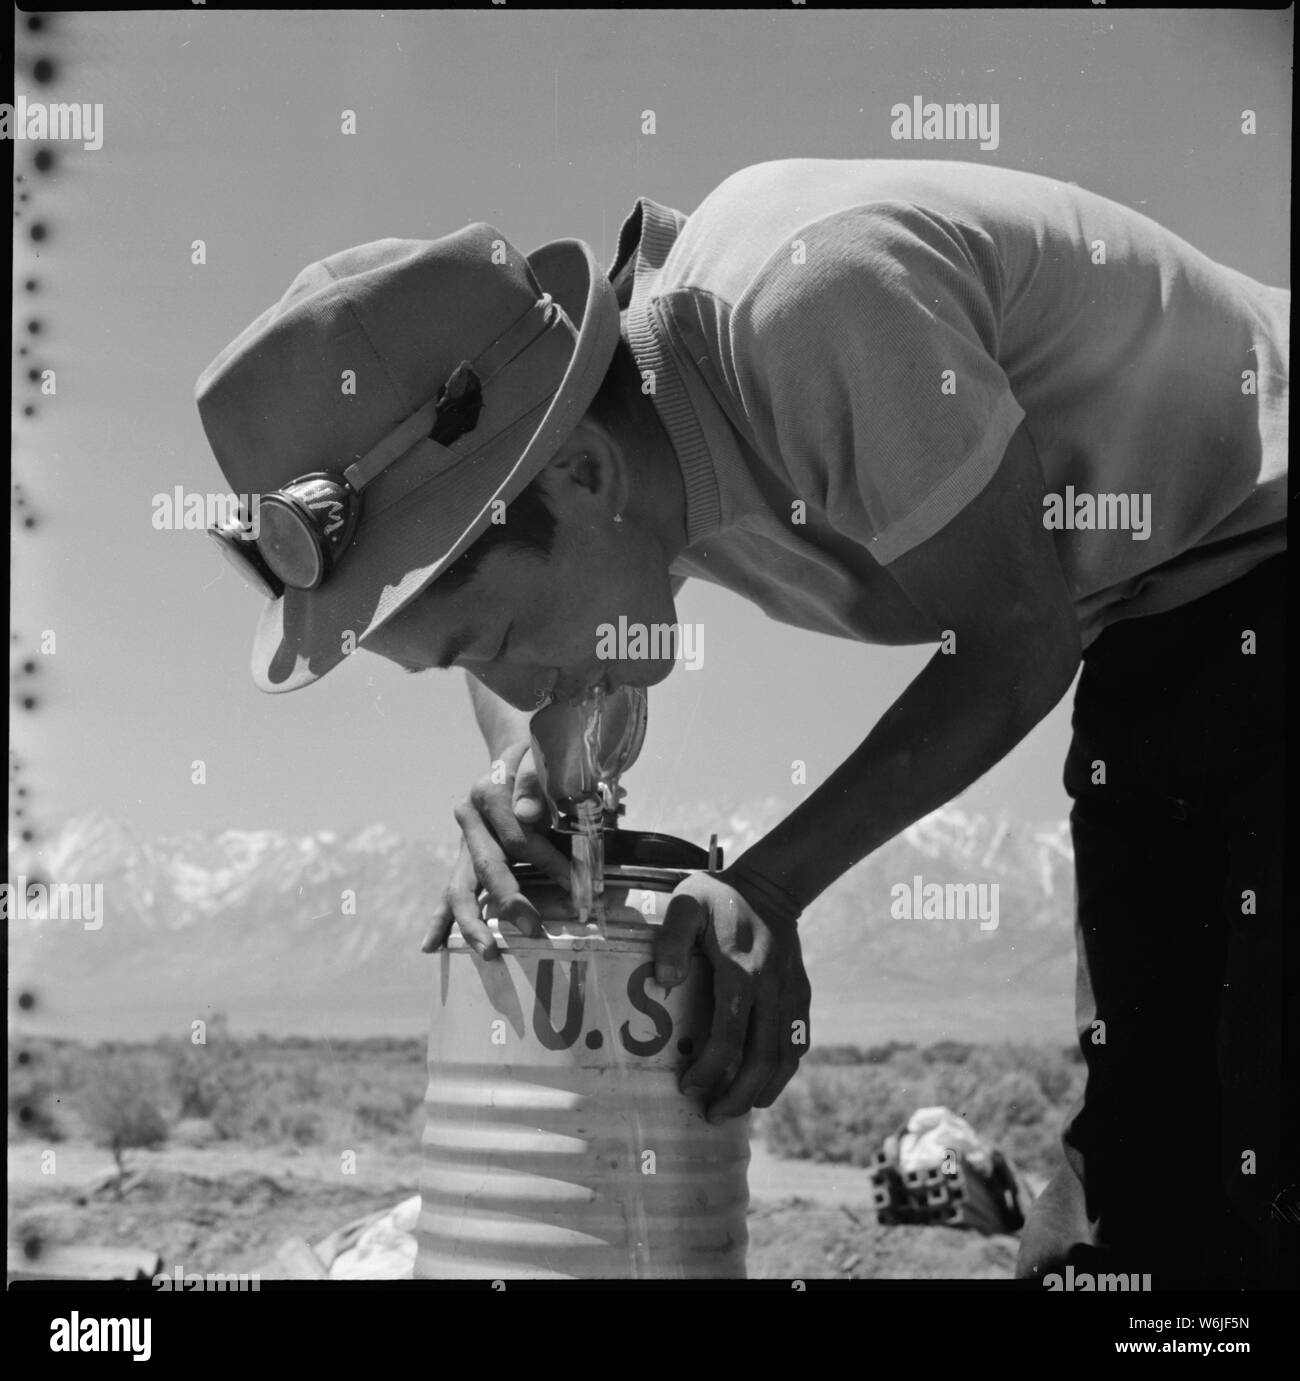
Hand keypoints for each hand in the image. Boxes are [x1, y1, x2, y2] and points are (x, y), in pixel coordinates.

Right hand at [422, 740, 571, 959]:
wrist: (516, 756)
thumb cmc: (538, 762)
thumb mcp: (543, 762)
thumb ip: (536, 785)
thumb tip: (528, 815)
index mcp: (488, 793)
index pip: (518, 837)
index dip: (550, 862)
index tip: (580, 884)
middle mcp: (470, 818)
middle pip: (486, 865)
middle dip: (510, 899)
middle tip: (532, 926)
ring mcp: (464, 842)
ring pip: (460, 887)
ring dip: (472, 922)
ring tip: (487, 949)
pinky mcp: (464, 860)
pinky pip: (450, 893)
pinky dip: (440, 920)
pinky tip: (432, 946)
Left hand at [652, 869, 811, 1121]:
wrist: (771, 885)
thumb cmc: (718, 896)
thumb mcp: (686, 903)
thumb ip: (672, 939)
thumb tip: (664, 981)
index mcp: (742, 971)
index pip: (729, 1036)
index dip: (709, 1068)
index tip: (687, 1085)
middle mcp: (772, 989)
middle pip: (763, 1058)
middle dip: (738, 1094)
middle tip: (714, 1115)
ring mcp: (791, 994)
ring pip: (786, 1057)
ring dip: (764, 1090)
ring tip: (738, 1108)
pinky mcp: (801, 995)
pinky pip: (797, 1043)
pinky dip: (782, 1071)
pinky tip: (762, 1083)